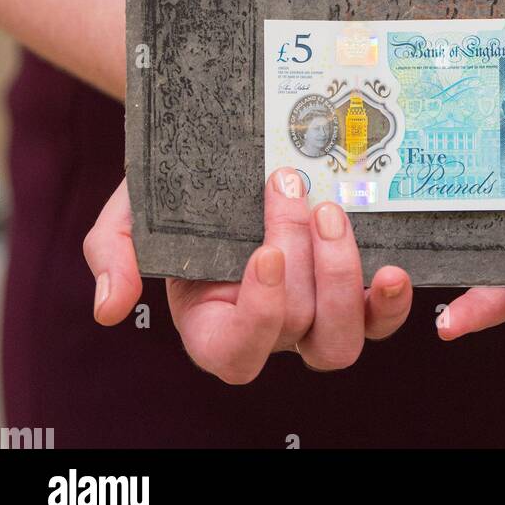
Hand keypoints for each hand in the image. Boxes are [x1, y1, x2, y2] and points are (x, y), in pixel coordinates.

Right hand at [83, 168, 412, 381]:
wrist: (219, 153)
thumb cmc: (171, 195)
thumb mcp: (128, 216)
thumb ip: (114, 256)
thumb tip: (110, 307)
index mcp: (213, 329)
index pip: (239, 350)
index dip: (259, 311)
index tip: (264, 252)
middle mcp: (269, 333)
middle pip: (299, 331)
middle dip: (303, 261)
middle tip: (292, 192)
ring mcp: (315, 316)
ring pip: (343, 337)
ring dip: (343, 275)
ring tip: (331, 212)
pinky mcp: (351, 292)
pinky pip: (379, 321)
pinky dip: (390, 303)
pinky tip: (394, 270)